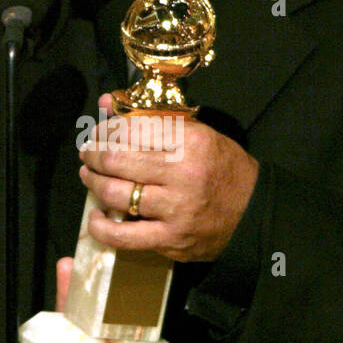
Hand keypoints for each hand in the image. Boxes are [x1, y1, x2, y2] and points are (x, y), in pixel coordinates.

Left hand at [79, 94, 258, 262]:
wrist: (253, 212)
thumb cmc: (223, 168)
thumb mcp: (197, 133)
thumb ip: (151, 119)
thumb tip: (104, 103)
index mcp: (190, 142)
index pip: (132, 130)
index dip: (107, 130)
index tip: (100, 132)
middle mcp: (182, 174)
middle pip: (118, 161)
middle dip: (94, 155)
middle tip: (88, 153)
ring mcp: (176, 210)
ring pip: (116, 195)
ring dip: (94, 184)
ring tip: (89, 176)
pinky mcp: (170, 239)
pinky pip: (124, 236)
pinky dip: (102, 227)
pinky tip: (96, 217)